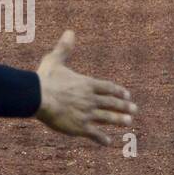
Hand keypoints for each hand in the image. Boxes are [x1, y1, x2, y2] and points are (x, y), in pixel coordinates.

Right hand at [35, 30, 135, 145]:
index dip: (118, 91)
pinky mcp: (80, 127)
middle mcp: (91, 99)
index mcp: (87, 84)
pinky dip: (101, 138)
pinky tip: (107, 142)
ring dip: (119, 120)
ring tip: (128, 122)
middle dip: (124, 106)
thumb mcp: (55, 60)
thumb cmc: (45, 79)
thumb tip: (70, 32)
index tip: (127, 94)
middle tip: (135, 109)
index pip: (107, 88)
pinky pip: (94, 134)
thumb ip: (64, 48)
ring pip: (108, 118)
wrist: (39, 98)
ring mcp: (87, 114)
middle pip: (112, 103)